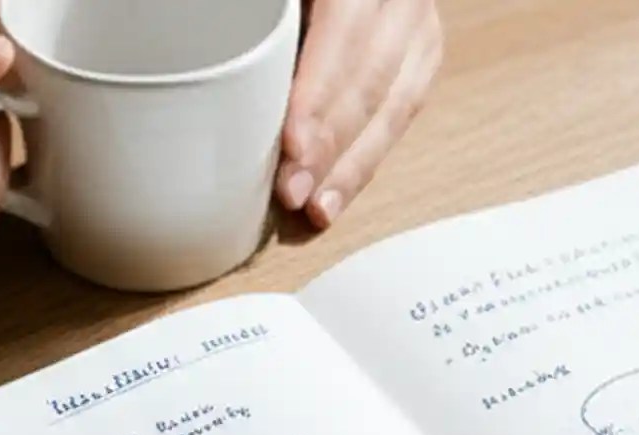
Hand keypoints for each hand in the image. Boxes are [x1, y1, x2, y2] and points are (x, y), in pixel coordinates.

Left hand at [275, 0, 442, 227]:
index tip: (290, 142)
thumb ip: (261, 18)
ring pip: (394, 104)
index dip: (317, 92)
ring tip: (316, 210)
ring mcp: (419, 24)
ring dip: (351, 165)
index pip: (343, 34)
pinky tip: (337, 193)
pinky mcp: (424, 52)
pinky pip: (401, 113)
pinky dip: (366, 158)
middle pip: (370, 77)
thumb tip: (214, 53)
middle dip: (329, 143)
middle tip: (291, 190)